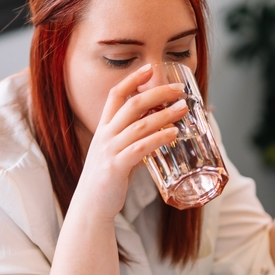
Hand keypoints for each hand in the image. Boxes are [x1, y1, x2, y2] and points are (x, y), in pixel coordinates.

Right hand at [71, 64, 188, 219]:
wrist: (90, 207)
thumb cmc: (106, 180)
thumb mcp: (118, 154)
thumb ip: (134, 142)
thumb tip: (158, 136)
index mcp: (103, 129)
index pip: (116, 95)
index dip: (132, 79)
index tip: (150, 68)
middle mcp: (105, 135)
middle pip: (132, 104)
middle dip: (156, 93)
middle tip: (178, 89)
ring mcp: (109, 150)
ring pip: (140, 125)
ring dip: (164, 114)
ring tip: (183, 109)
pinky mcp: (115, 167)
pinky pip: (140, 148)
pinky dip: (158, 138)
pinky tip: (173, 133)